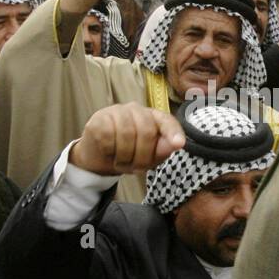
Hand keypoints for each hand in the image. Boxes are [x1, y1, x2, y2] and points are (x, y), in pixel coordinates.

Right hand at [69, 103, 184, 175]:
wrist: (100, 156)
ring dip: (125, 156)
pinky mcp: (100, 118)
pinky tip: (109, 152)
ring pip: (126, 133)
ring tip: (122, 162)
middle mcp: (137, 110)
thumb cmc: (129, 154)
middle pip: (146, 131)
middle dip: (142, 156)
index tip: (179, 144)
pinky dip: (109, 150)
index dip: (173, 133)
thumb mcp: (149, 157)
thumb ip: (162, 149)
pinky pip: (107, 135)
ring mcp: (117, 111)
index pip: (167, 122)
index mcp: (154, 118)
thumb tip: (176, 144)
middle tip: (136, 168)